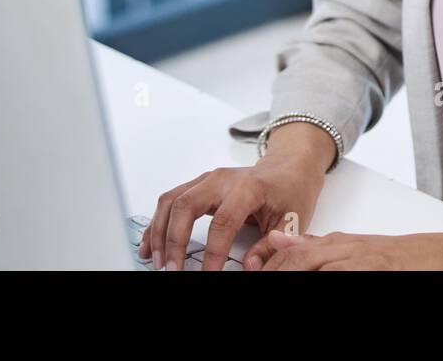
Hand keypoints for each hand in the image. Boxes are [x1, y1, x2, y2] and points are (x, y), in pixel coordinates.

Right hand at [138, 151, 324, 270]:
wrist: (288, 167)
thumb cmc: (290, 190)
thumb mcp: (292, 220)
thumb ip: (271, 245)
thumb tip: (250, 267)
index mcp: (248, 188)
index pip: (223, 222)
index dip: (213, 253)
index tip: (208, 274)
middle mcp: (222, 180)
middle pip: (186, 206)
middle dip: (174, 240)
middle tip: (171, 269)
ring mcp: (208, 180)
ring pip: (171, 201)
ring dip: (159, 231)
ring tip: (155, 260)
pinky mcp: (199, 184)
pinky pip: (170, 200)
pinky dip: (157, 222)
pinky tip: (149, 243)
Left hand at [253, 228, 442, 269]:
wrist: (436, 257)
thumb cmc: (395, 257)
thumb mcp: (351, 247)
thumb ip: (315, 245)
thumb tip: (278, 243)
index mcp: (336, 244)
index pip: (293, 251)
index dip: (269, 264)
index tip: (252, 271)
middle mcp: (344, 251)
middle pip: (298, 260)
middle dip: (276, 272)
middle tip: (258, 279)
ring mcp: (358, 262)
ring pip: (314, 267)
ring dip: (292, 274)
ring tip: (275, 280)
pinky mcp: (371, 270)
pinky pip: (340, 275)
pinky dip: (323, 277)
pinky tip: (319, 279)